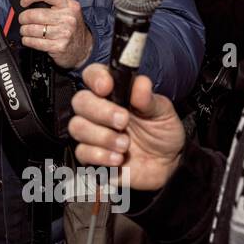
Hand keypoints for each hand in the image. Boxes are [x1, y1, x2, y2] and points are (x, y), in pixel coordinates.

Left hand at [19, 0, 93, 69]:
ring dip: (24, 30)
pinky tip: (31, 38)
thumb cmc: (72, 23)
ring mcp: (64, 33)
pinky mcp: (58, 47)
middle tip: (24, 19)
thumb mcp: (69, 3)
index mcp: (69, 4)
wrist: (83, 47)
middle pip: (35, 14)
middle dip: (24, 17)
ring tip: (27, 29)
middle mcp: (67, 18)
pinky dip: (28, 40)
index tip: (24, 1)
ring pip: (32, 29)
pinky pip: (34, 42)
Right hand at [69, 62, 185, 191]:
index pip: (93, 75)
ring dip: (103, 136)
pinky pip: (81, 152)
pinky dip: (100, 155)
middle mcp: (99, 111)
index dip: (95, 78)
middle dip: (100, 111)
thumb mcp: (163, 114)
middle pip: (80, 101)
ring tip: (125, 145)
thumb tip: (141, 82)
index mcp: (115, 94)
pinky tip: (118, 159)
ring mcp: (92, 133)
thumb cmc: (163, 136)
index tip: (107, 87)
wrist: (166, 168)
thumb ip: (149, 100)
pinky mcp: (90, 156)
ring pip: (77, 126)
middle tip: (123, 121)